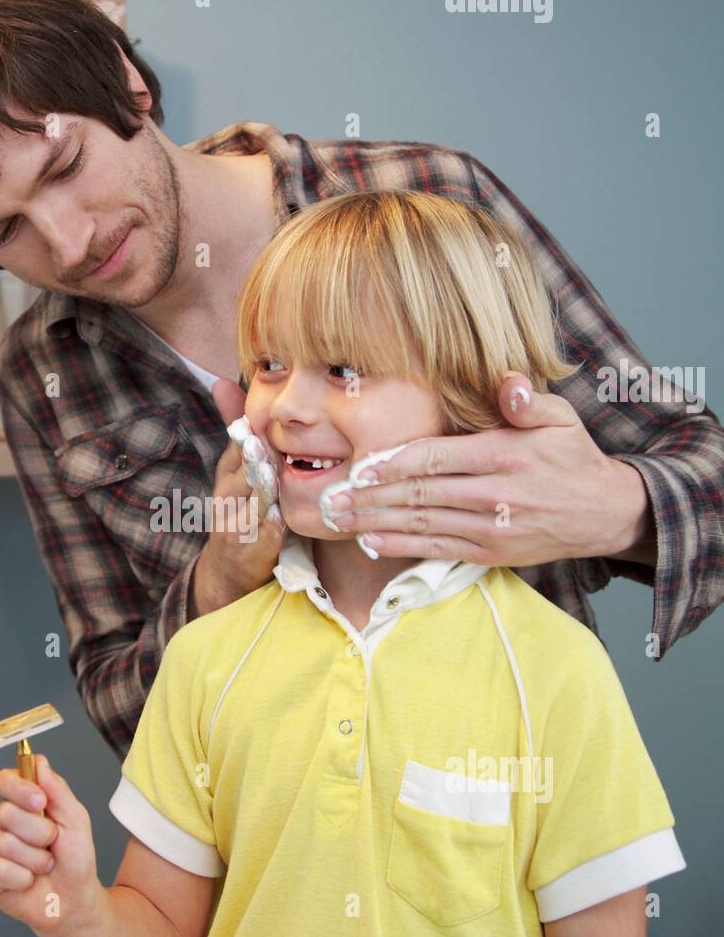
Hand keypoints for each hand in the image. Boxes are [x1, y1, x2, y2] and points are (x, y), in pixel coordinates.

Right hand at [0, 755, 101, 935]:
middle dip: (39, 832)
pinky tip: (29, 881)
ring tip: (44, 865)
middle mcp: (3, 822)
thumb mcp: (75, 819)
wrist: (74, 899)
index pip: (5, 780)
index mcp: (23, 803)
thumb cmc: (74, 859)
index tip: (40, 801)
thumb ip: (57, 789)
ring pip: (4, 842)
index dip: (19, 787)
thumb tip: (39, 762)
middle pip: (6, 812)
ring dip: (34, 858)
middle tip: (51, 844)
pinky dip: (22, 877)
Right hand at [192, 378, 285, 613]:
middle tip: (262, 445)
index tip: (255, 422)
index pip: (236, 449)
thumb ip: (237, 430)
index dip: (246, 436)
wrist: (228, 571)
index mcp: (228, 474)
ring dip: (261, 490)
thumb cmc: (241, 510)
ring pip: (251, 504)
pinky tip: (278, 518)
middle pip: (242, 474)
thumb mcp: (236, 469)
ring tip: (271, 475)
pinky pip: (262, 538)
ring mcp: (238, 526)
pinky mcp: (253, 552)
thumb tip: (223, 381)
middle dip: (252, 460)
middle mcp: (228, 497)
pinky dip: (269, 528)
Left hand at [324, 373, 649, 567]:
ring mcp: (492, 528)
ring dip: (377, 522)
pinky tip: (371, 540)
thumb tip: (508, 382)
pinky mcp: (490, 553)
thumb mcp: (560, 417)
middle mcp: (495, 494)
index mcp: (505, 454)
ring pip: (424, 524)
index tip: (361, 467)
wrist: (604, 513)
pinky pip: (438, 550)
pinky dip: (402, 546)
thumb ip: (528, 400)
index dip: (396, 464)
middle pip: (423, 494)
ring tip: (339, 518)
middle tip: (332, 497)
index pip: (439, 458)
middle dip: (373, 497)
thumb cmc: (573, 458)